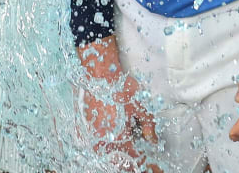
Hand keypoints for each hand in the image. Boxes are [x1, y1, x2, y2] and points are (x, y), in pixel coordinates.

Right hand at [79, 37, 155, 168]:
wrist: (98, 74)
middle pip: (119, 161)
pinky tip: (114, 141)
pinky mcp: (85, 129)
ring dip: (119, 156)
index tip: (154, 168)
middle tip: (142, 160)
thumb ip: (148, 127)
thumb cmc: (119, 88)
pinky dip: (107, 147)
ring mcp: (92, 135)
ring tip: (129, 151)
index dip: (145, 164)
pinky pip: (97, 145)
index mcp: (118, 138)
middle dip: (131, 162)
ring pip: (107, 155)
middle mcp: (102, 141)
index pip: (134, 160)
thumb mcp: (140, 108)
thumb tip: (153, 139)